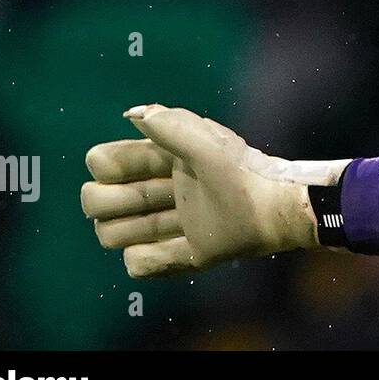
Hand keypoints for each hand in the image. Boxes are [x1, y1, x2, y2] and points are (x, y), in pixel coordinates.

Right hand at [80, 104, 347, 277]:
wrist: (281, 212)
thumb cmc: (247, 174)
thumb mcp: (211, 147)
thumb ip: (174, 127)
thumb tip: (134, 114)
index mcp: (162, 159)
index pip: (103, 164)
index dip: (112, 166)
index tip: (149, 166)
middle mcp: (161, 191)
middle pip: (97, 201)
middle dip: (115, 201)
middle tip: (160, 197)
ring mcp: (171, 224)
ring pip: (112, 234)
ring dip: (129, 230)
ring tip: (174, 221)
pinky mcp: (186, 253)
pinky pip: (139, 265)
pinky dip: (148, 259)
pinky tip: (182, 245)